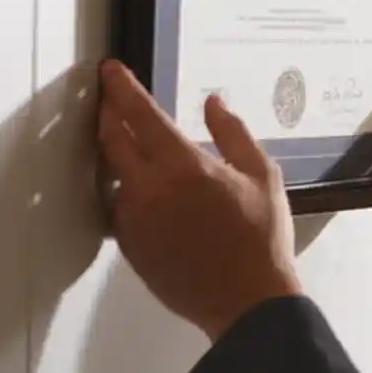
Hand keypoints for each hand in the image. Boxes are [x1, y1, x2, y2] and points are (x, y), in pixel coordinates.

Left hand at [97, 60, 301, 341]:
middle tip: (111, 101)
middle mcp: (148, 188)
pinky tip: (153, 198)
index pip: (138, 113)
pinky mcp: (130, 247)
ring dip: (120, 156)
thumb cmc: (262, 239)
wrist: (247, 302)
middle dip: (108, 115)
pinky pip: (121, 208)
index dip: (120, 87)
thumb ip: (234, 133)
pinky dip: (130, 193)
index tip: (110, 70)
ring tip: (137, 151)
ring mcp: (134, 220)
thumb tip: (213, 103)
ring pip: (114, 175)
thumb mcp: (263, 176)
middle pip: (111, 139)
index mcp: (183, 165)